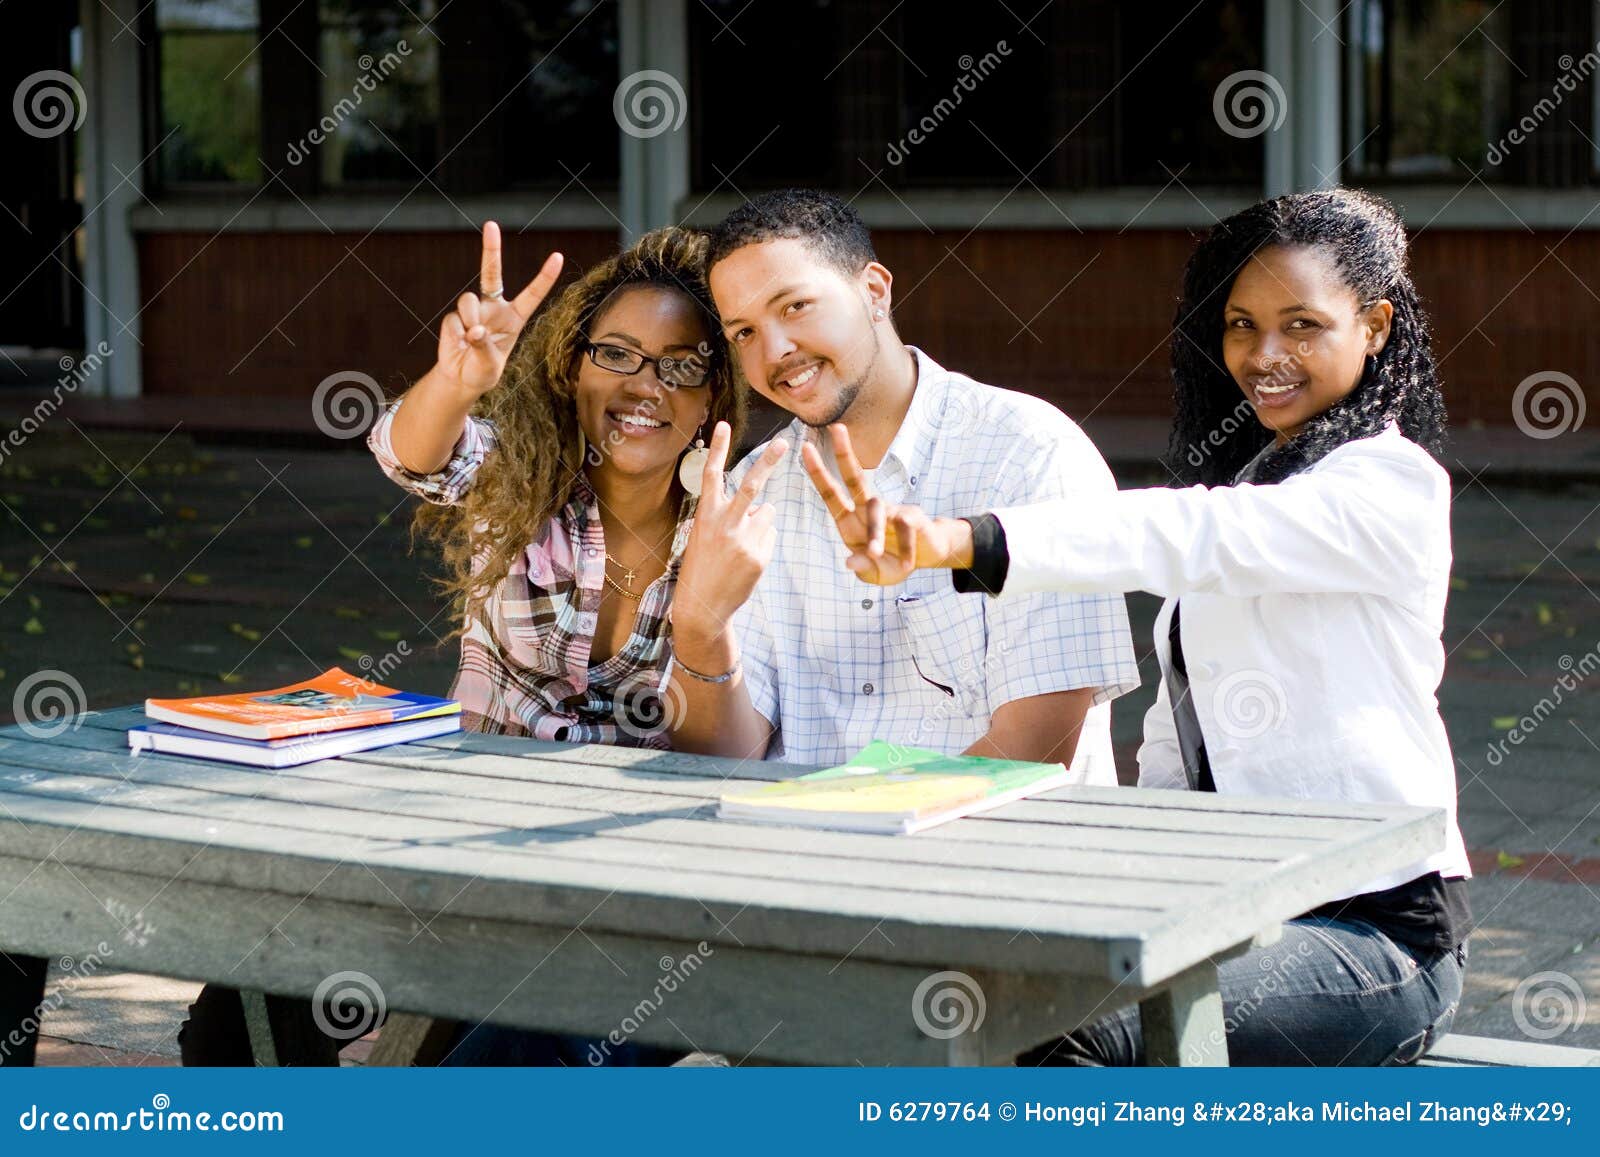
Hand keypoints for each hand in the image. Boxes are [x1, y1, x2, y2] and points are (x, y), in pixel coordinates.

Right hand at [436, 221, 563, 396]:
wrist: (461, 379)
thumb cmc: (484, 372)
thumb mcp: (491, 365)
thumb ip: (485, 347)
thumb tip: (475, 330)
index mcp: (514, 318)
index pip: (532, 294)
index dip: (544, 276)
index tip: (558, 256)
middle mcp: (494, 309)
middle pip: (491, 274)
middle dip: (491, 249)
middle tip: (491, 225)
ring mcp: (474, 311)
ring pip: (468, 300)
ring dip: (470, 319)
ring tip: (471, 340)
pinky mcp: (454, 318)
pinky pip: (454, 318)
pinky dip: (458, 333)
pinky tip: (460, 345)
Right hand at [674, 421, 788, 644]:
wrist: (702, 606)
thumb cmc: (703, 568)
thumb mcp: (705, 537)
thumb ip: (728, 517)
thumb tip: (760, 507)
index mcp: (706, 515)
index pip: (712, 475)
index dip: (717, 449)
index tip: (723, 425)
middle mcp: (724, 523)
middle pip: (751, 484)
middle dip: (769, 461)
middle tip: (784, 442)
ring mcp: (743, 540)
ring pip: (767, 512)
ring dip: (761, 521)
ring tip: (742, 544)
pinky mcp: (758, 556)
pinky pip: (771, 536)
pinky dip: (763, 543)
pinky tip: (746, 561)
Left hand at [802, 424, 971, 584]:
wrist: (927, 557)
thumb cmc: (893, 562)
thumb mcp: (876, 574)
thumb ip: (863, 568)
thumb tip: (850, 561)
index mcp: (850, 522)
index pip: (831, 494)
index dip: (818, 474)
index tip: (805, 451)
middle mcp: (867, 510)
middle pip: (855, 478)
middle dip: (845, 453)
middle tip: (835, 427)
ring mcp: (890, 510)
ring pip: (878, 511)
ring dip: (875, 533)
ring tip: (875, 554)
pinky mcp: (912, 515)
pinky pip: (905, 527)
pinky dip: (904, 546)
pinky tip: (907, 560)